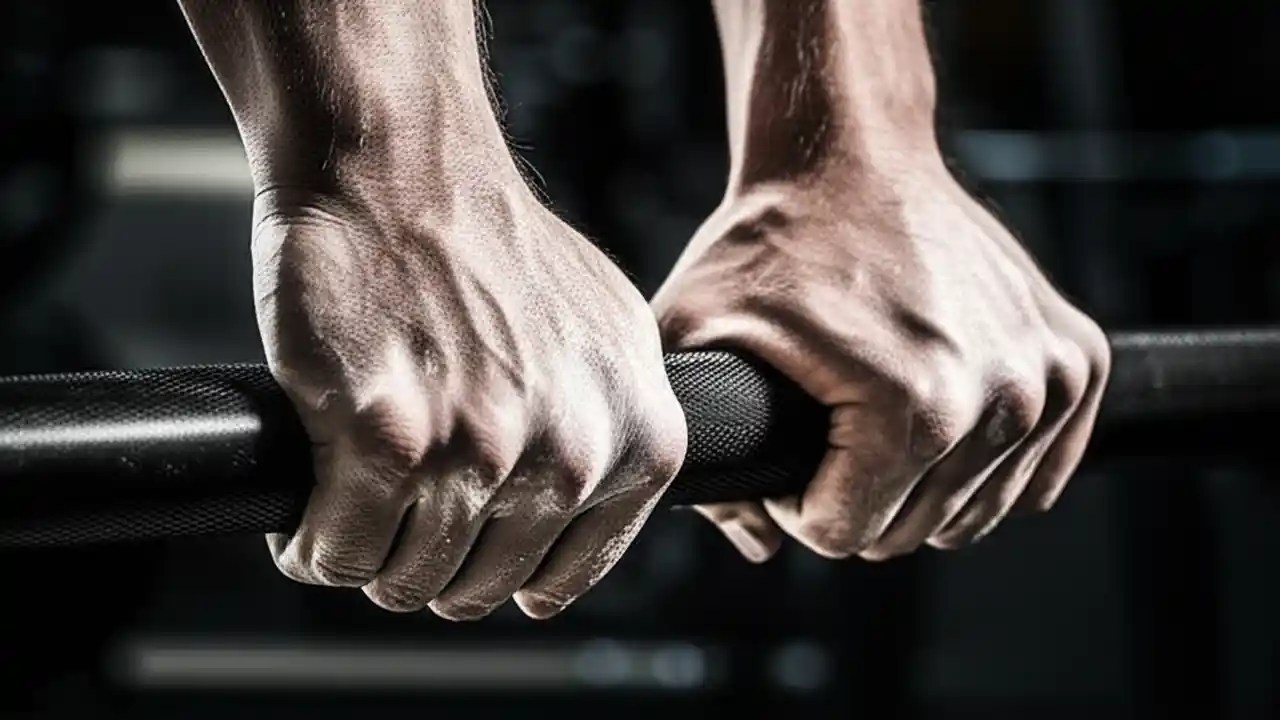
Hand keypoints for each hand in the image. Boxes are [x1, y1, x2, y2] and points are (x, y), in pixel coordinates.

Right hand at [253, 185, 685, 618]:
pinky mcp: (389, 440)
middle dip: (422, 560)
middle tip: (391, 506)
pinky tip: (310, 499)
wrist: (404, 165)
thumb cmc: (490, 245)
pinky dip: (309, 542)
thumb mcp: (606, 336)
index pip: (556, 580)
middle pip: (473, 591)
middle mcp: (574, 457)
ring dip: (363, 552)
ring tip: (350, 494)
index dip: (492, 564)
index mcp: (640, 441)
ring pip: (402, 580)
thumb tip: (587, 500)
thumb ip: (611, 428)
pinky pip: (335, 553)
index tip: (456, 534)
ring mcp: (483, 453)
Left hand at [652, 163, 1109, 561]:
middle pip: (910, 530)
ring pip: (971, 512)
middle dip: (856, 495)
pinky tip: (941, 419)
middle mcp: (1001, 398)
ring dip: (917, 484)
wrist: (849, 153)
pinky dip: (985, 465)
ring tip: (874, 414)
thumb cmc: (768, 241)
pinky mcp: (1079, 358)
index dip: (797, 498)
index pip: (842, 533)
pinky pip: (1036, 474)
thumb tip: (758, 545)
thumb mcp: (694, 333)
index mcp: (914, 406)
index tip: (786, 441)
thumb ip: (706, 453)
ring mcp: (1049, 377)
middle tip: (827, 423)